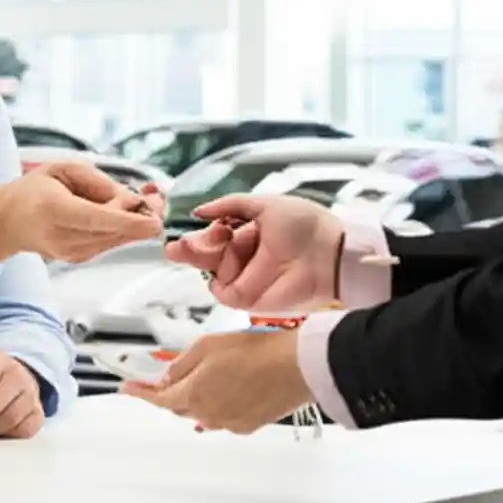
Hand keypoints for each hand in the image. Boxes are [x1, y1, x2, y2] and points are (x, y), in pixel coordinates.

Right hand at [0, 162, 164, 265]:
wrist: (7, 222)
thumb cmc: (33, 191)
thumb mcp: (62, 169)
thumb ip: (97, 181)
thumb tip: (130, 199)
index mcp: (54, 210)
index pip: (95, 220)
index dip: (128, 222)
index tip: (154, 222)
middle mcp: (62, 237)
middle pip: (112, 231)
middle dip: (141, 217)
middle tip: (159, 198)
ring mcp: (70, 253)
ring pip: (115, 239)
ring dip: (135, 222)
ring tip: (146, 201)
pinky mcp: (78, 259)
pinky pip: (109, 243)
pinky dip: (123, 229)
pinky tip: (126, 213)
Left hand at [120, 330, 311, 433]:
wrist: (295, 368)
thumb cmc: (255, 352)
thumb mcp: (208, 346)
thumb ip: (182, 363)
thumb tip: (167, 376)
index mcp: (193, 394)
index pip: (158, 397)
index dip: (141, 392)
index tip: (128, 388)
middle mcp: (207, 414)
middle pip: (179, 405)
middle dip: (170, 390)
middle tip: (167, 375)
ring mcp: (228, 422)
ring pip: (202, 412)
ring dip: (197, 396)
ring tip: (206, 376)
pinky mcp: (247, 425)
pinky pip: (223, 416)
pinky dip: (218, 404)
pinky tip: (227, 389)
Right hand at [165, 195, 343, 311]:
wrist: (329, 255)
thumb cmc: (305, 225)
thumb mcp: (265, 204)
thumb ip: (230, 204)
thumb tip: (199, 211)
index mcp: (248, 233)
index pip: (215, 234)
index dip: (204, 230)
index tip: (196, 223)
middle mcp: (245, 256)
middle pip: (207, 254)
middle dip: (188, 249)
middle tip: (173, 247)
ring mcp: (246, 277)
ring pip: (211, 271)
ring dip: (203, 259)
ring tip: (201, 247)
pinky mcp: (250, 298)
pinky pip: (222, 291)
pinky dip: (218, 281)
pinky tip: (221, 267)